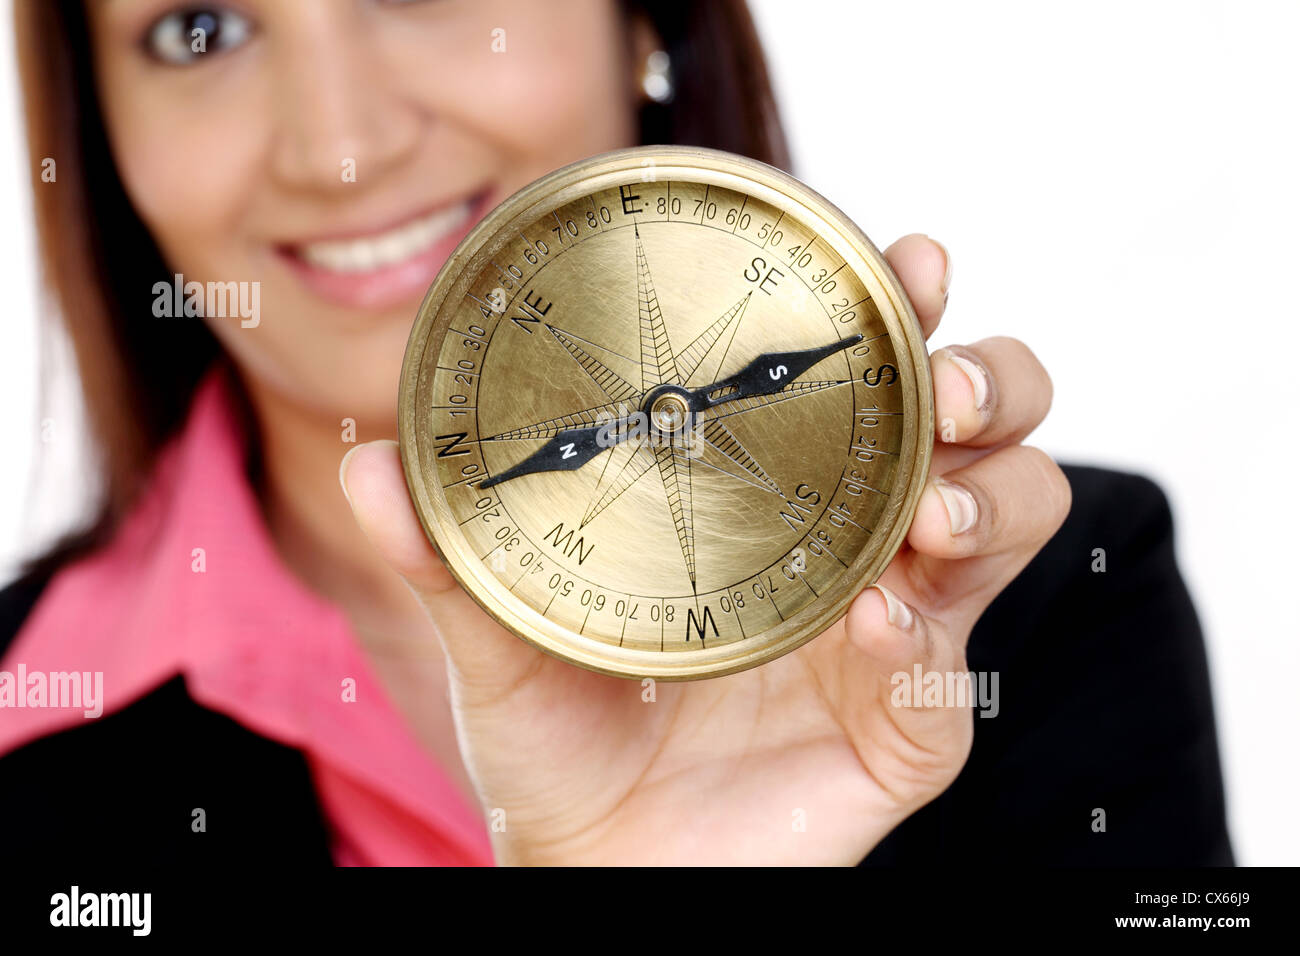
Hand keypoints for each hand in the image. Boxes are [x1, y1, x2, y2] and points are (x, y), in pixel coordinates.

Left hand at [342, 233, 1069, 864]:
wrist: (595, 863)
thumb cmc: (561, 735)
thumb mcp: (500, 630)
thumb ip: (445, 553)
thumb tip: (363, 462)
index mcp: (777, 488)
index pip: (864, 371)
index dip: (900, 304)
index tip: (907, 262)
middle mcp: (856, 538)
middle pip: (983, 420)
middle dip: (986, 377)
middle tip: (938, 382)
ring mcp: (898, 627)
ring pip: (1018, 514)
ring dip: (993, 491)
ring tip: (930, 510)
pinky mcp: (913, 722)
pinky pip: (955, 661)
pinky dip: (930, 626)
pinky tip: (878, 620)